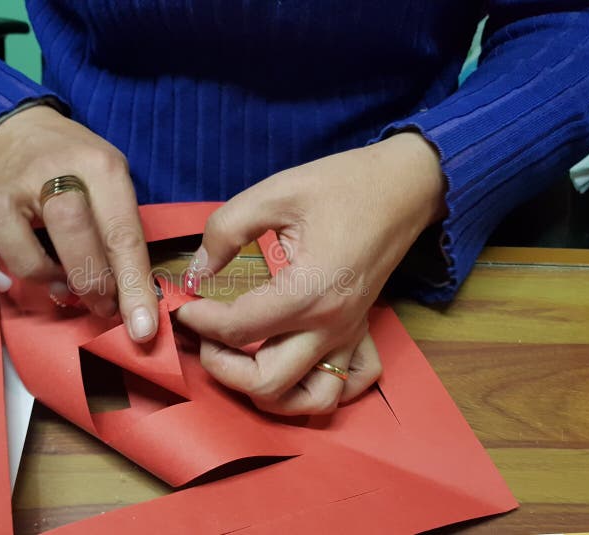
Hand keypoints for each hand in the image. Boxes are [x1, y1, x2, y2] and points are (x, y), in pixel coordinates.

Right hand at [0, 105, 158, 341]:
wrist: (34, 132)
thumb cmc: (84, 171)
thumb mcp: (118, 191)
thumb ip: (124, 241)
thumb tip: (136, 309)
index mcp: (101, 167)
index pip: (120, 232)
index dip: (132, 286)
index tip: (141, 329)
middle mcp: (51, 169)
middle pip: (68, 224)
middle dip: (90, 280)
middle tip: (101, 304)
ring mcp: (9, 182)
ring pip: (7, 226)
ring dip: (38, 271)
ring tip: (60, 286)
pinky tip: (0, 278)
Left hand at [176, 133, 445, 414]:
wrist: (403, 186)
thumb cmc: (342, 185)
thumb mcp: (275, 192)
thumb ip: (225, 230)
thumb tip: (196, 271)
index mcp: (308, 291)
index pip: (238, 329)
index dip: (199, 320)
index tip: (184, 304)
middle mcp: (331, 326)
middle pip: (267, 383)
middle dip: (222, 367)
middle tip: (206, 335)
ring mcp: (350, 336)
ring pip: (308, 401)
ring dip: (266, 391)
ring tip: (241, 358)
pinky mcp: (361, 335)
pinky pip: (346, 387)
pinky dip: (316, 389)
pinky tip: (292, 364)